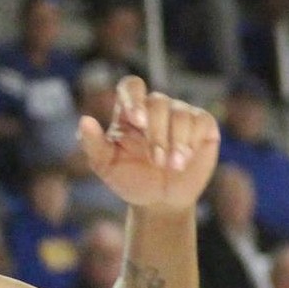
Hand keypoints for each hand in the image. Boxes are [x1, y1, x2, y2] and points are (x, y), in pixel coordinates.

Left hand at [80, 76, 219, 213]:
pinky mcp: (203, 124)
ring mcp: (181, 113)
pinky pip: (201, 121)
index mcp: (129, 111)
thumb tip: (85, 120)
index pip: (132, 86)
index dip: (135, 98)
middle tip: (157, 161)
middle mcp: (156, 107)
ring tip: (173, 166)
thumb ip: (92, 143)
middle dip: (157, 135)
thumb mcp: (106, 166)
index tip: (137, 120)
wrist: (160, 201)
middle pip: (158, 102)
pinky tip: (186, 159)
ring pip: (181, 113)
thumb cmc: (130, 179)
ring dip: (177, 142)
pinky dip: (193, 142)